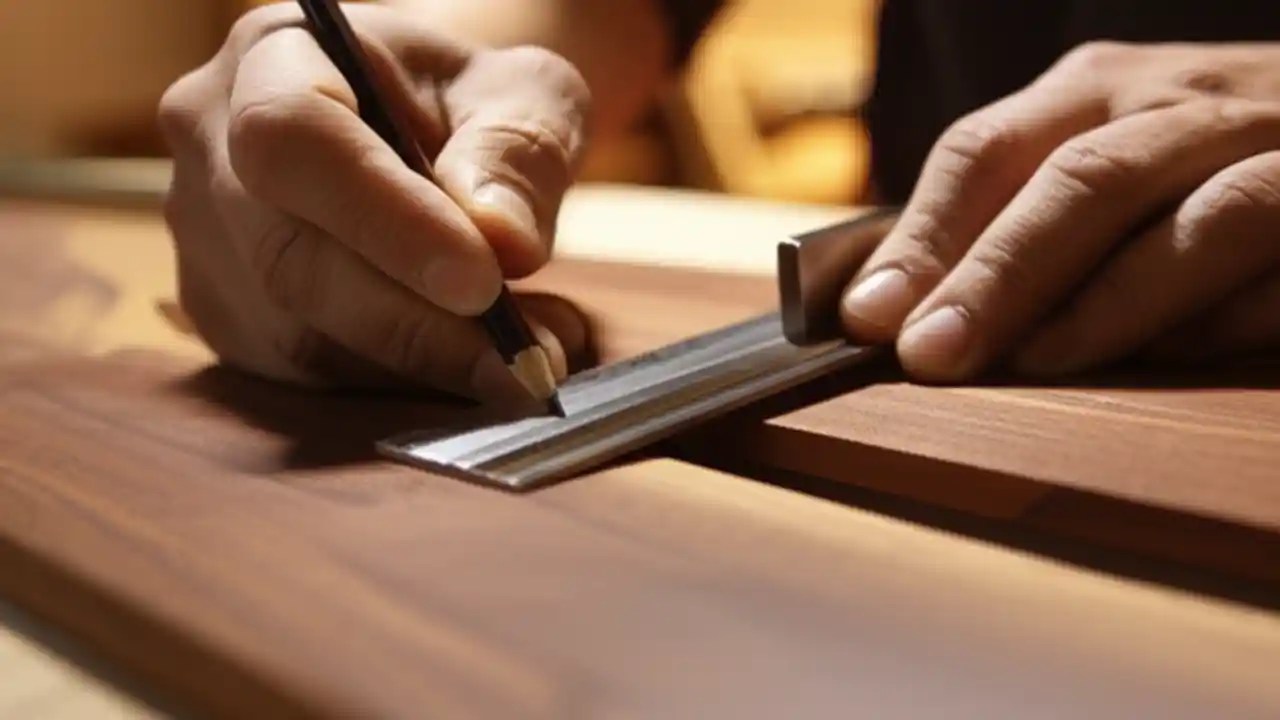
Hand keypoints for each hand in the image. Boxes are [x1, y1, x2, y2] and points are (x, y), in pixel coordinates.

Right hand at [158, 3, 589, 401]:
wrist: (424, 127)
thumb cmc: (473, 100)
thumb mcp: (524, 91)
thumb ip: (520, 150)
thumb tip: (503, 244)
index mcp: (271, 53)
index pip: (295, 137)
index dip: (384, 218)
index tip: (484, 280)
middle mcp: (209, 145)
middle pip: (286, 255)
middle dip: (414, 322)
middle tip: (527, 358)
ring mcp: (206, 241)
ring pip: (296, 334)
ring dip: (423, 365)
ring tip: (531, 355)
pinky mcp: (231, 318)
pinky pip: (308, 375)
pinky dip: (404, 384)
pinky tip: (478, 365)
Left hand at [841, 42, 1279, 380]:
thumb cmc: (1200, 155)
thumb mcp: (1099, 152)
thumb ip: (1010, 213)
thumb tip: (889, 306)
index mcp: (1099, 90)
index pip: (987, 150)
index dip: (925, 235)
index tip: (867, 316)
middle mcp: (1184, 106)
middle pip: (1083, 182)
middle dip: (998, 274)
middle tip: (930, 354)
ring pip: (1203, 220)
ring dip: (1109, 301)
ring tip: (1037, 360)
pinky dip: (1228, 318)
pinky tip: (1168, 356)